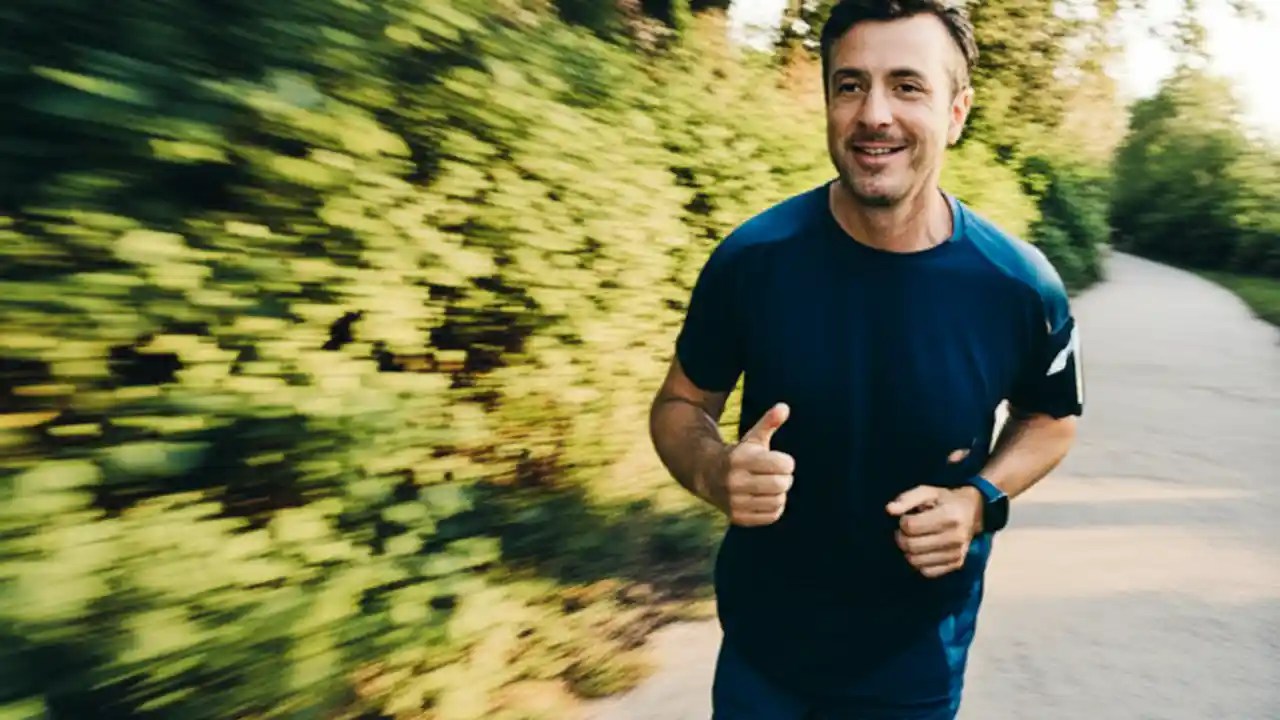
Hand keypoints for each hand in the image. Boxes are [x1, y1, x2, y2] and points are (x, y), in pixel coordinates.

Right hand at [707, 403, 794, 526]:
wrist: (707, 475)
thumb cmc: (739, 455)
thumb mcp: (752, 438)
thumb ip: (769, 422)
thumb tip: (784, 407)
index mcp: (740, 458)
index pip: (782, 465)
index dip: (786, 462)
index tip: (780, 460)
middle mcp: (734, 481)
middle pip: (781, 484)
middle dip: (785, 478)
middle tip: (778, 474)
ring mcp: (734, 501)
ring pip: (778, 501)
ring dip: (780, 493)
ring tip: (772, 486)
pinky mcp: (737, 517)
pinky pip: (771, 516)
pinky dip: (775, 507)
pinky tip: (766, 498)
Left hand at [885, 485, 982, 577]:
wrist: (973, 512)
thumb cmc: (946, 500)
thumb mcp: (927, 492)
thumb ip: (907, 499)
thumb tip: (889, 509)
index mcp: (949, 516)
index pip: (910, 526)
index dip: (902, 521)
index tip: (907, 518)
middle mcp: (955, 537)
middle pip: (911, 545)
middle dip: (901, 537)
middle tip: (906, 531)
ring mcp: (957, 553)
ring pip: (916, 561)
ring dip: (908, 551)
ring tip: (914, 539)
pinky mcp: (957, 564)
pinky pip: (927, 571)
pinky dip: (920, 562)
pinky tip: (923, 551)